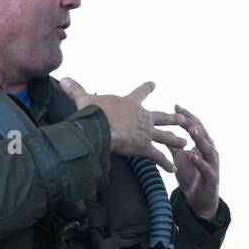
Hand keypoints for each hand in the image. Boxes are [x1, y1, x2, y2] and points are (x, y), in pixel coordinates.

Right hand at [60, 78, 185, 171]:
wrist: (101, 127)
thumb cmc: (94, 113)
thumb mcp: (84, 98)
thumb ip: (76, 89)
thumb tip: (63, 78)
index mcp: (130, 104)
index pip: (140, 93)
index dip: (147, 88)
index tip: (154, 84)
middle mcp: (142, 117)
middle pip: (162, 116)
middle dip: (174, 118)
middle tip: (183, 119)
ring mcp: (145, 132)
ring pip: (165, 136)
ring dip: (175, 140)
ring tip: (184, 143)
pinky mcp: (144, 147)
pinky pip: (158, 156)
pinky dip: (166, 163)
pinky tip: (173, 169)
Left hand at [170, 104, 219, 219]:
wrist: (198, 199)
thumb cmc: (191, 175)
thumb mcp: (179, 157)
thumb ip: (173, 145)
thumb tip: (160, 131)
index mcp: (202, 145)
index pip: (196, 126)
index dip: (186, 117)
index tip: (176, 106)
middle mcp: (210, 151)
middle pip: (203, 133)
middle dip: (193, 123)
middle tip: (182, 115)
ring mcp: (212, 164)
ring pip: (208, 148)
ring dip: (200, 139)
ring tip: (192, 130)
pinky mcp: (212, 177)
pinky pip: (207, 168)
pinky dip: (200, 161)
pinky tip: (193, 155)